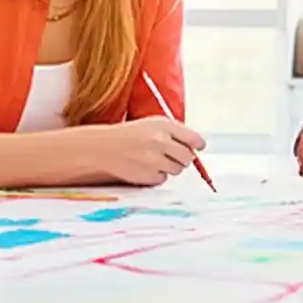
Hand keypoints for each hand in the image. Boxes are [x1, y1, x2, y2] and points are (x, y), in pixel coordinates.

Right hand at [87, 116, 205, 187]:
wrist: (103, 147)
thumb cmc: (131, 135)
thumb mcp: (153, 124)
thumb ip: (175, 132)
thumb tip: (198, 146)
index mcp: (164, 125)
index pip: (194, 138)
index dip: (198, 144)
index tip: (199, 147)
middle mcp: (160, 141)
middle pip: (188, 157)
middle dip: (184, 157)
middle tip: (172, 155)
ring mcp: (153, 159)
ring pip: (178, 169)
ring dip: (171, 167)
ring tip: (155, 160)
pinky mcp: (146, 175)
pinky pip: (163, 178)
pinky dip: (157, 175)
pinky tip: (145, 167)